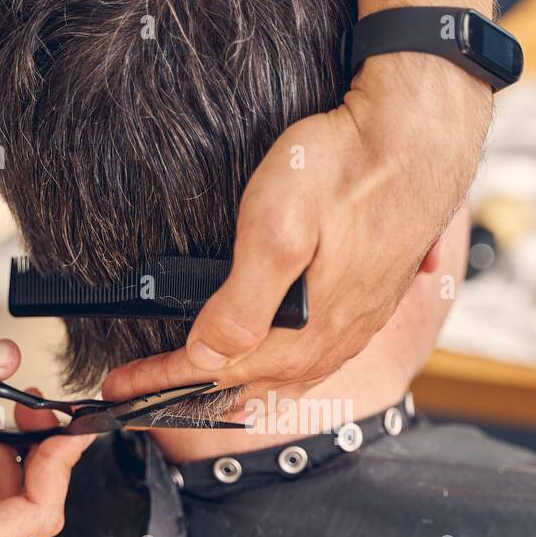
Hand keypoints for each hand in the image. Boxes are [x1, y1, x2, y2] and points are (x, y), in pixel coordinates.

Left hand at [102, 52, 491, 399]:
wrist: (420, 138)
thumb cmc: (345, 171)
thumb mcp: (277, 230)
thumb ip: (241, 304)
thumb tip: (206, 356)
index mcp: (301, 335)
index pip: (212, 373)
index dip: (157, 383)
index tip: (116, 388)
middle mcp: (329, 345)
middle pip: (246, 389)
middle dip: (186, 396)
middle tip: (138, 397)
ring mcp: (352, 330)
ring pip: (282, 381)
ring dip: (231, 390)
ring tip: (193, 394)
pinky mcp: (366, 307)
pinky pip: (313, 362)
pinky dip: (275, 374)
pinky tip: (269, 366)